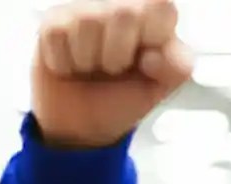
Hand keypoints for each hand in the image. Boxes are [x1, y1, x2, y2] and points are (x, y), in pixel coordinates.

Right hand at [32, 0, 192, 147]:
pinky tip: (72, 66)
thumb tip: (153, 55)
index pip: (161, 5)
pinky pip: (58, 33)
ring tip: (93, 68)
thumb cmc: (124, 97)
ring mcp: (84, 10)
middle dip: (120, 54)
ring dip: (90, 60)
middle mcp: (119, 5)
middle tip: (115, 68)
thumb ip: (177, 67)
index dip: (153, 37)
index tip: (147, 60)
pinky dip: (65, 63)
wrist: (85, 124)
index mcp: (154, 17)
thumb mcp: (163, 87)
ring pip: (89, 21)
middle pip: (124, 12)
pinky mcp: (53, 21)